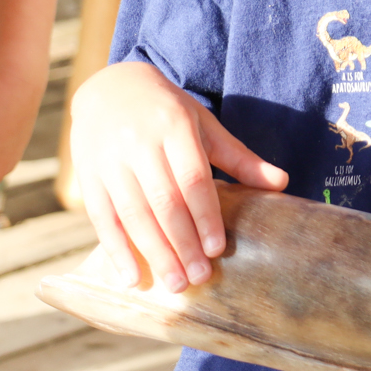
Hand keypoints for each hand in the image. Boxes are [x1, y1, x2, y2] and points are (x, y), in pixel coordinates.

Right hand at [70, 61, 289, 293]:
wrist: (109, 86)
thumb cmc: (167, 112)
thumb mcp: (204, 124)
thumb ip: (239, 157)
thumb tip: (282, 183)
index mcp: (174, 127)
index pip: (192, 178)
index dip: (205, 216)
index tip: (218, 249)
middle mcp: (139, 143)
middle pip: (163, 201)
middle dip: (182, 243)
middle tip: (199, 278)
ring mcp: (109, 160)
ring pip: (133, 214)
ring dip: (154, 253)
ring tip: (175, 283)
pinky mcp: (88, 176)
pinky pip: (102, 218)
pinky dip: (116, 250)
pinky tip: (131, 278)